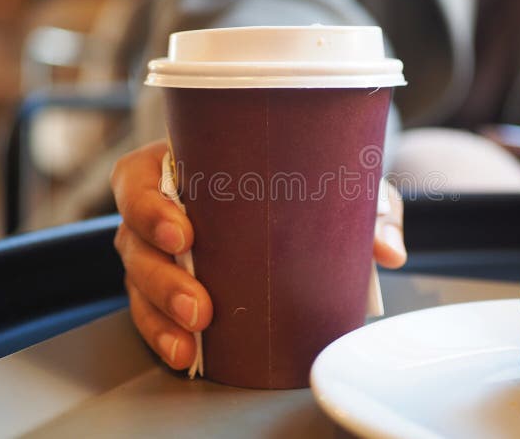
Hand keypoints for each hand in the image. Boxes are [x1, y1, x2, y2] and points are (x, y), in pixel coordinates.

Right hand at [111, 140, 406, 369]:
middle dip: (161, 278)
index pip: (139, 179)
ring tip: (195, 337)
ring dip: (161, 314)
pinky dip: (165, 335)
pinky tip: (187, 354)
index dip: (148, 207)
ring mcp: (158, 251)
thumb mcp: (335, 180)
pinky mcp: (166, 287)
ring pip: (138, 282)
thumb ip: (366, 205)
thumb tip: (386, 249)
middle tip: (200, 305)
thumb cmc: (300, 180)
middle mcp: (161, 209)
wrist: (297, 204)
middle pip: (133, 240)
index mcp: (183, 166)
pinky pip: (150, 313)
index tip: (184, 233)